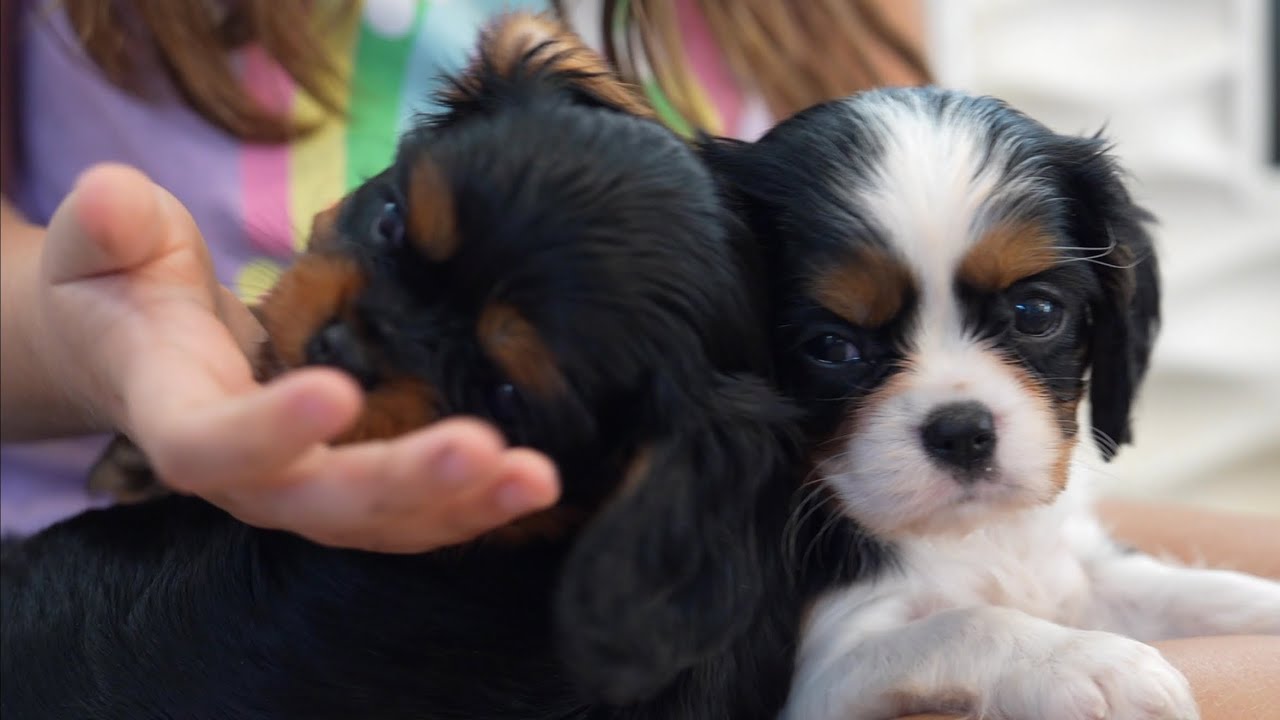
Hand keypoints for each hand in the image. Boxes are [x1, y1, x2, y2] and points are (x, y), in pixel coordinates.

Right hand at [31, 163, 558, 551]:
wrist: (140, 345)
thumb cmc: (124, 286)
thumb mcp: (99, 243)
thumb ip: (106, 225)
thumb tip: (112, 203)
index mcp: (174, 412)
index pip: (208, 445)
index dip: (266, 431)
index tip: (335, 390)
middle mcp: (242, 474)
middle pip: (318, 503)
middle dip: (402, 482)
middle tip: (481, 450)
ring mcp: (299, 489)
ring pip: (378, 523)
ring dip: (460, 507)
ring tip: (535, 478)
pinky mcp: (346, 485)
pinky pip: (408, 515)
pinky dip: (470, 507)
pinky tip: (531, 485)